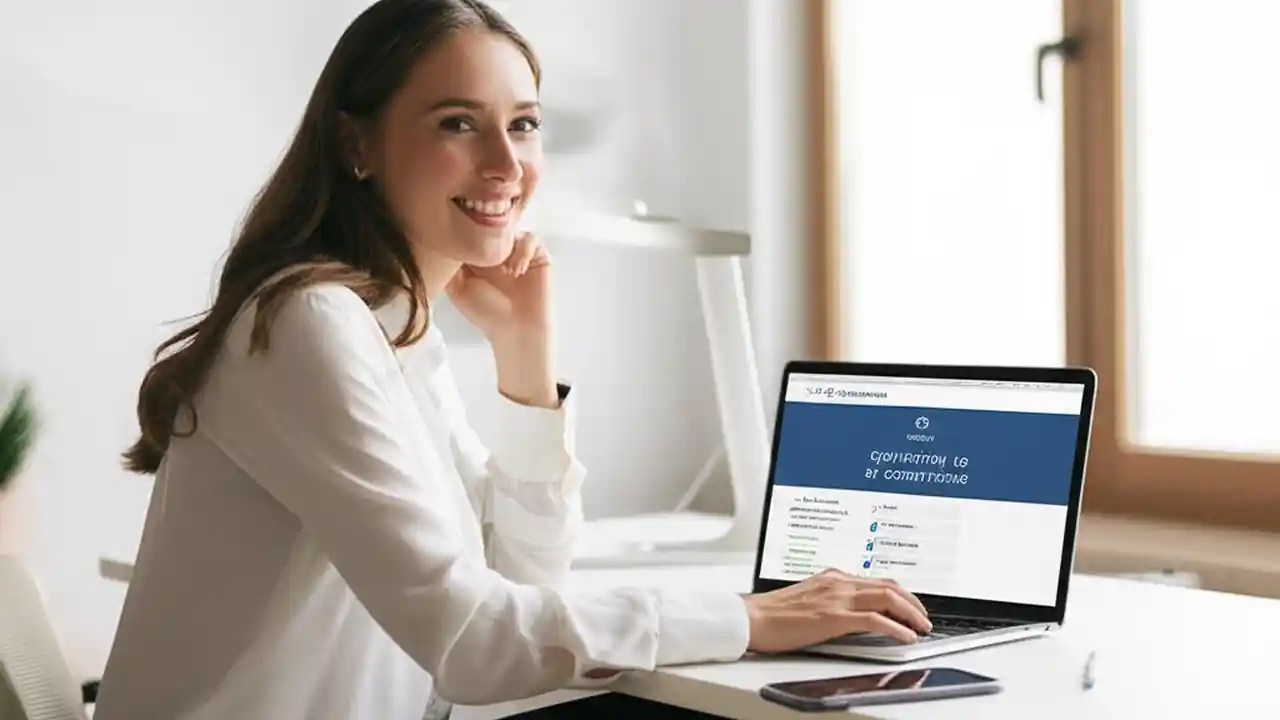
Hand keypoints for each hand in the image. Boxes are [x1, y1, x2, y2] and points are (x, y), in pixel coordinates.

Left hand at [445, 232, 557, 407]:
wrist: (516, 330)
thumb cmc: (486, 313)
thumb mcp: (457, 289)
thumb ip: (448, 266)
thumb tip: (440, 239)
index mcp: (476, 252)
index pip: (469, 227)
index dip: (464, 226)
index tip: (459, 234)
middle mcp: (497, 247)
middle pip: (490, 222)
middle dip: (485, 231)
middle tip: (480, 248)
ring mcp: (517, 249)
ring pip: (510, 228)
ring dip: (504, 245)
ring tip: (502, 269)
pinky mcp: (537, 254)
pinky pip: (531, 239)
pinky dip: (523, 251)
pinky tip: (516, 271)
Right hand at [741, 569, 930, 653]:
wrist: (751, 617)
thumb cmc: (773, 613)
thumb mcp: (809, 599)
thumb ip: (831, 600)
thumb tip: (852, 615)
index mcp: (832, 577)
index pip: (876, 581)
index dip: (900, 593)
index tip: (911, 606)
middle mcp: (838, 582)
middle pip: (888, 586)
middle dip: (913, 602)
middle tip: (924, 618)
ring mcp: (837, 597)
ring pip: (887, 598)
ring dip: (911, 613)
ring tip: (922, 627)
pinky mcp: (833, 617)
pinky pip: (874, 619)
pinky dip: (896, 628)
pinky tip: (906, 637)